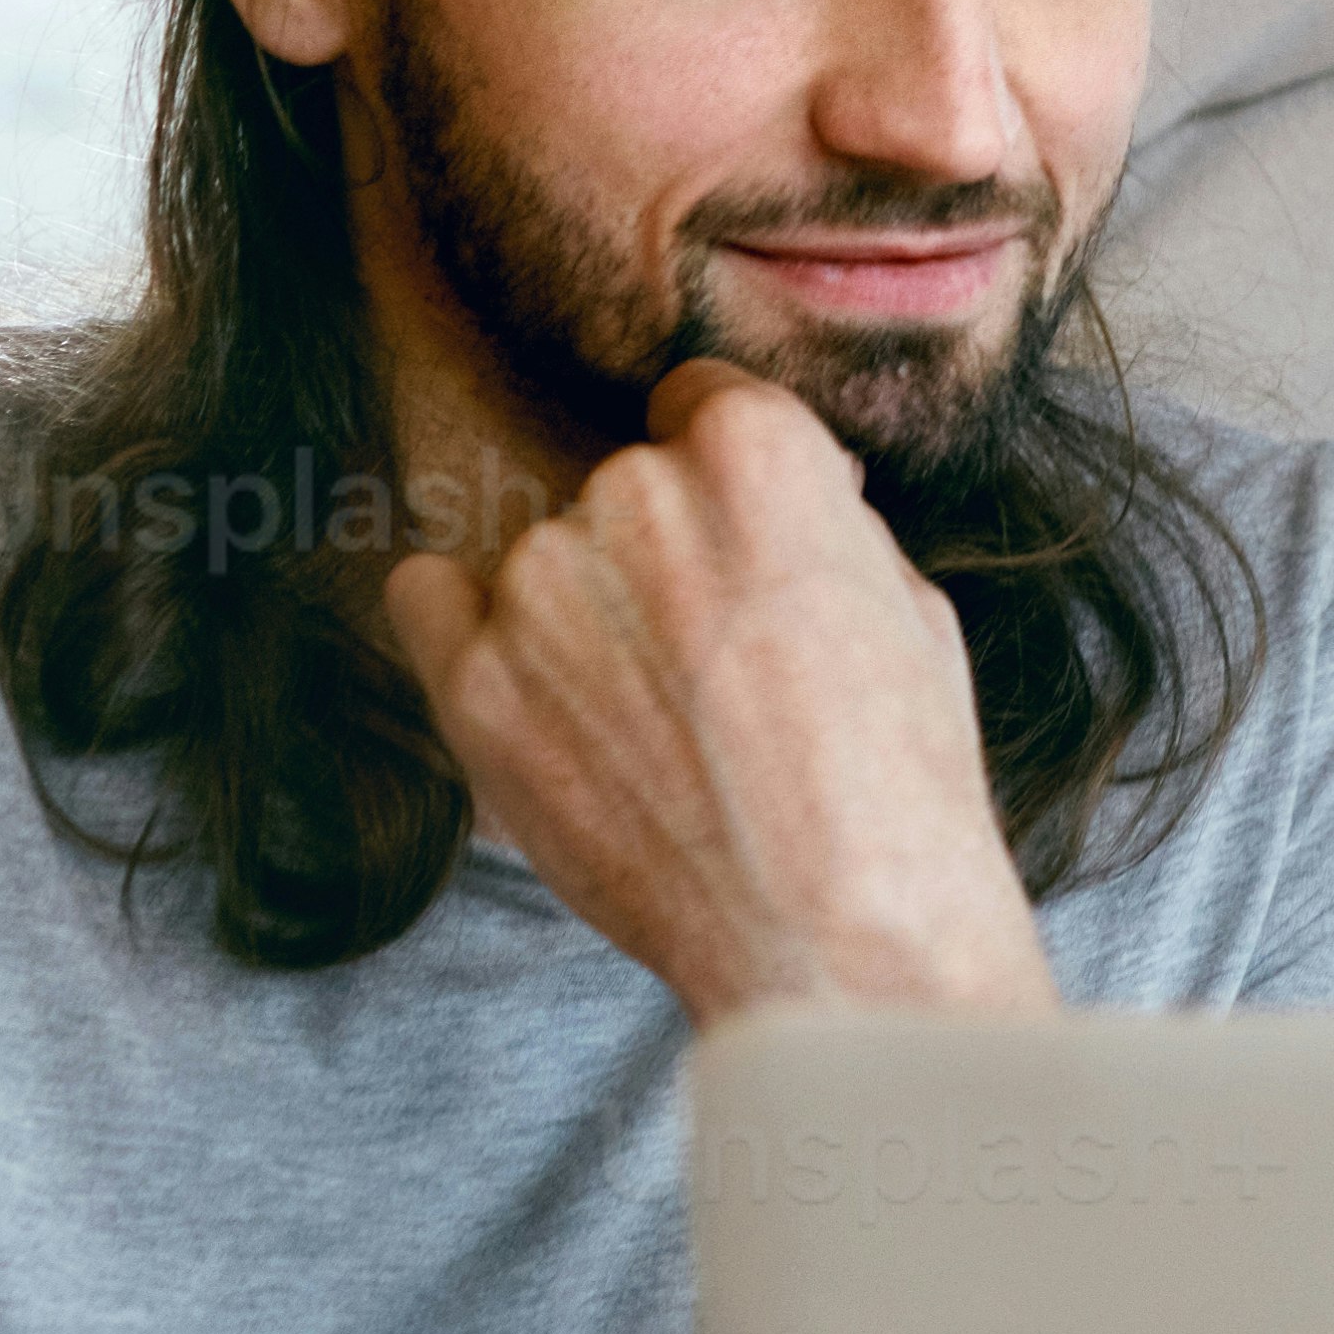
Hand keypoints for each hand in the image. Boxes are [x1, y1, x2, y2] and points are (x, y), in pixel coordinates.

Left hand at [382, 363, 1050, 1028]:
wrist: (836, 932)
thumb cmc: (897, 780)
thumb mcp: (906, 604)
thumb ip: (818, 526)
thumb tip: (783, 503)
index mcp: (754, 452)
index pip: (698, 400)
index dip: (724, 473)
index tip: (729, 531)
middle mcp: (632, 494)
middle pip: (623, 490)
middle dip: (662, 556)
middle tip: (710, 661)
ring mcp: (540, 591)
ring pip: (545, 561)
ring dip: (583, 614)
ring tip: (650, 723)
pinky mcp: (474, 689)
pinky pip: (428, 600)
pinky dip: (463, 624)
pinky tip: (520, 676)